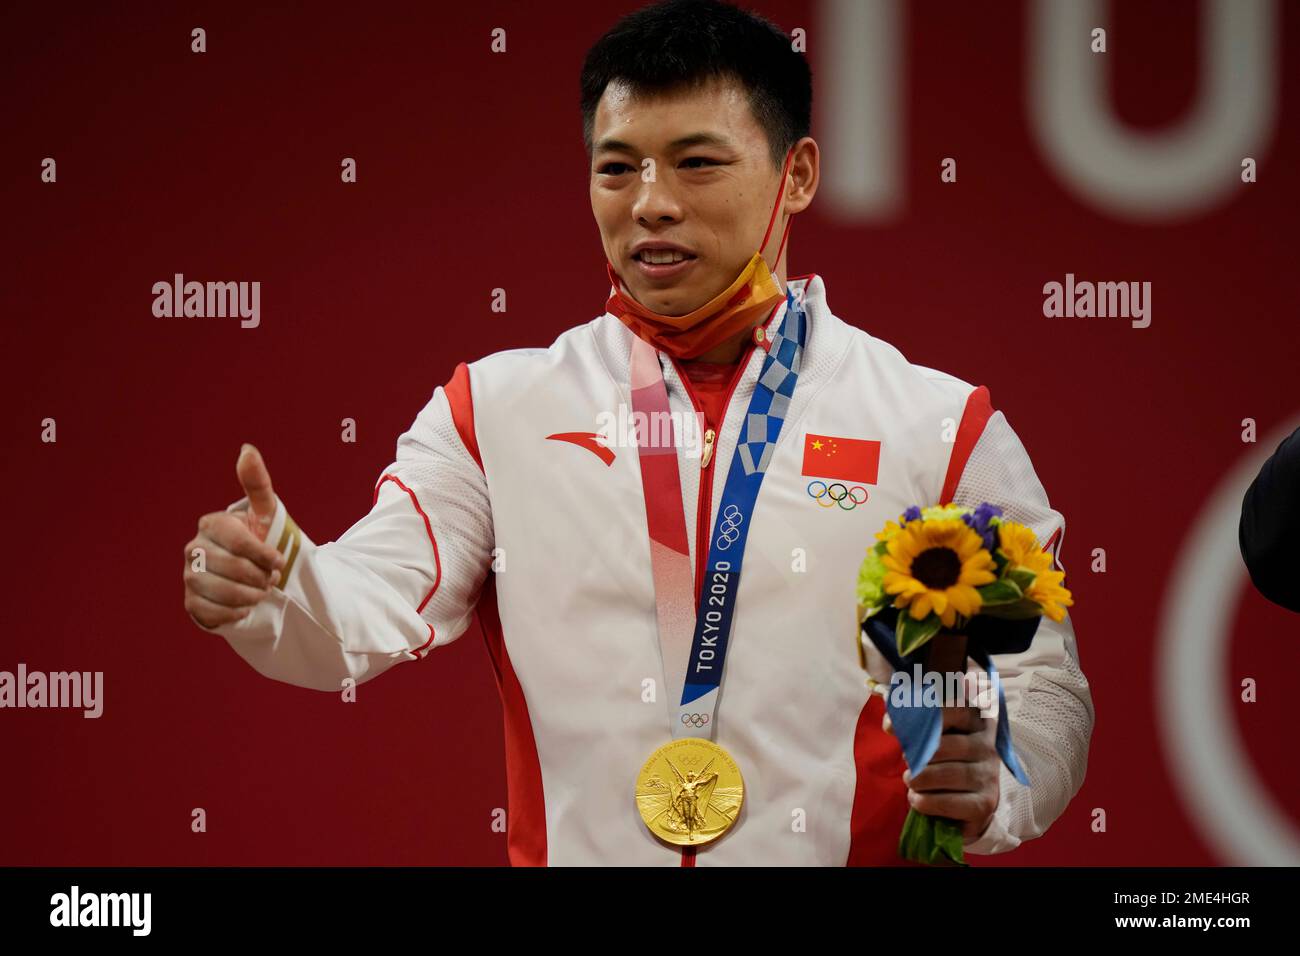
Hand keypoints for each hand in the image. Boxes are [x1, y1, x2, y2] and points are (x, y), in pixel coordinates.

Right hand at [183, 444, 285, 628]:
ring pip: (219, 591)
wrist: (260, 579)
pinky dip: (233, 613)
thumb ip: (257, 482)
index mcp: (211, 525)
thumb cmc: (264, 541)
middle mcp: (193, 549)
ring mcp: (189, 577)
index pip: (236, 541)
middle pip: (230, 568)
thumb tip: (247, 449)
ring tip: (261, 593)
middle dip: (258, 577)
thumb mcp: (266, 513)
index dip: (262, 554)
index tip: (279, 562)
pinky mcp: (192, 604)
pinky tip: (245, 609)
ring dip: (249, 596)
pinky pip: (210, 613)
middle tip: (272, 580)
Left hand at [887, 703, 999, 841]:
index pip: (954, 708)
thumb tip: (890, 723)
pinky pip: (947, 802)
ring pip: (944, 774)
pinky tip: (917, 798)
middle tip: (908, 761)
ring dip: (917, 780)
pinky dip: (924, 801)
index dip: (924, 715)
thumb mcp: (930, 734)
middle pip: (942, 746)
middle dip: (917, 756)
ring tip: (911, 780)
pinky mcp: (985, 804)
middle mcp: (988, 746)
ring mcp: (989, 775)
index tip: (895, 727)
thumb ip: (911, 719)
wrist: (965, 802)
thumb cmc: (943, 760)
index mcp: (976, 721)